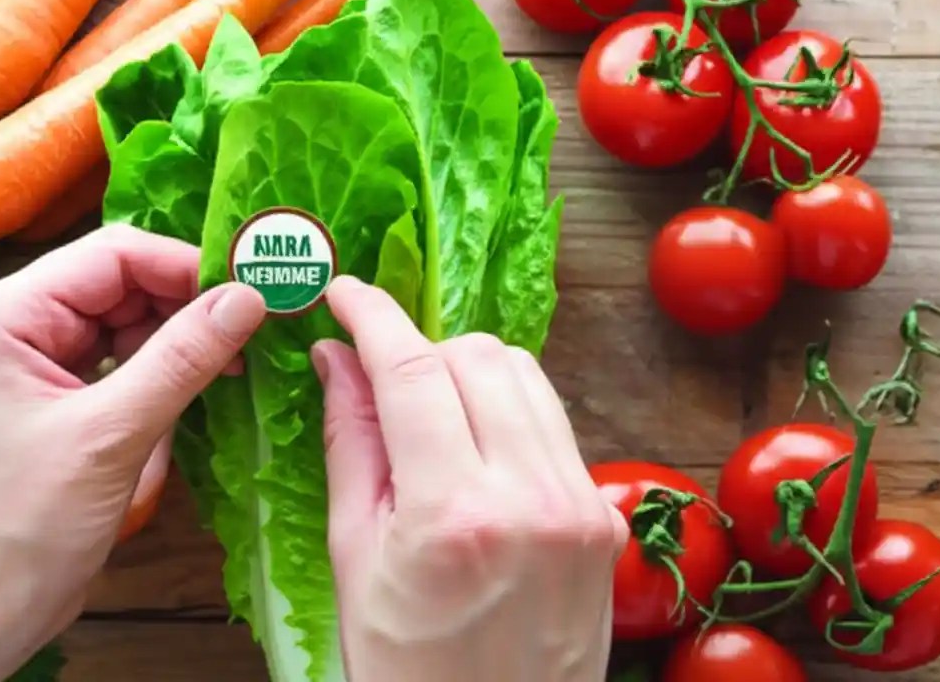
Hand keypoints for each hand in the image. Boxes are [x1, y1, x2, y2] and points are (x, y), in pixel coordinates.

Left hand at [0, 225, 265, 681]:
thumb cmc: (27, 524)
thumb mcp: (113, 435)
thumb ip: (181, 358)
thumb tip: (249, 297)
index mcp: (8, 313)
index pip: (113, 255)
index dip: (187, 266)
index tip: (252, 290)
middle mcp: (16, 321)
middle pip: (121, 282)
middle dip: (187, 302)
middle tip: (256, 326)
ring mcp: (35, 358)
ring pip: (126, 319)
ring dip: (180, 337)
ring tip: (236, 361)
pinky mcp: (56, 394)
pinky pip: (120, 359)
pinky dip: (162, 368)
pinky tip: (203, 383)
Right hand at [313, 276, 627, 681]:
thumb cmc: (406, 670)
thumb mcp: (355, 559)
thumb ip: (351, 444)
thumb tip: (337, 358)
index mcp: (453, 515)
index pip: (410, 371)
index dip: (371, 316)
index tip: (344, 294)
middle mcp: (531, 498)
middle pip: (476, 355)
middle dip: (419, 348)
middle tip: (379, 378)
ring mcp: (579, 505)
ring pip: (524, 374)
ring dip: (467, 371)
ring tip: (427, 414)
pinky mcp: (603, 516)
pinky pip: (552, 422)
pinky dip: (507, 411)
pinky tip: (473, 448)